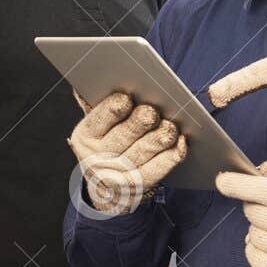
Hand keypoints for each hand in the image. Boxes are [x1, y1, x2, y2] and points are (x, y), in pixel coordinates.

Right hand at [68, 92, 187, 215]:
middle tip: (152, 111)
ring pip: (144, 150)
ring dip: (161, 135)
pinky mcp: (140, 185)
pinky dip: (172, 154)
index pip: (100, 118)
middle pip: (125, 134)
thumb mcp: (96, 126)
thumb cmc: (105, 144)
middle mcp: (99, 156)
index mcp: (86, 135)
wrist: (106, 190)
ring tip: (172, 124)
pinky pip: (159, 168)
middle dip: (141, 120)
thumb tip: (98, 76)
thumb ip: (98, 103)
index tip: (127, 97)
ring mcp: (119, 173)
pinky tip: (181, 141)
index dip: (115, 107)